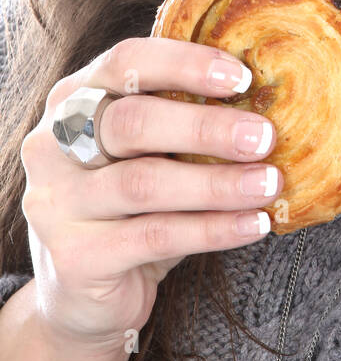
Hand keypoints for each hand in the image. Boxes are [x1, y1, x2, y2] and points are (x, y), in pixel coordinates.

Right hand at [20, 37, 282, 352]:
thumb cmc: (130, 208)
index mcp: (72, 100)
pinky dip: (213, 229)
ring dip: (217, 182)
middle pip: (131, 122)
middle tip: (264, 136)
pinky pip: (155, 236)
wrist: (81, 297)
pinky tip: (253, 225)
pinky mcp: (75, 257)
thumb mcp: (148, 154)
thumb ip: (182, 122)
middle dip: (205, 126)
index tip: (241, 77)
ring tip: (269, 183)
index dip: (184, 64)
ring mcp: (57, 203)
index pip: (124, 63)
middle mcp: (52, 146)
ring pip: (144, 183)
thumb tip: (268, 102)